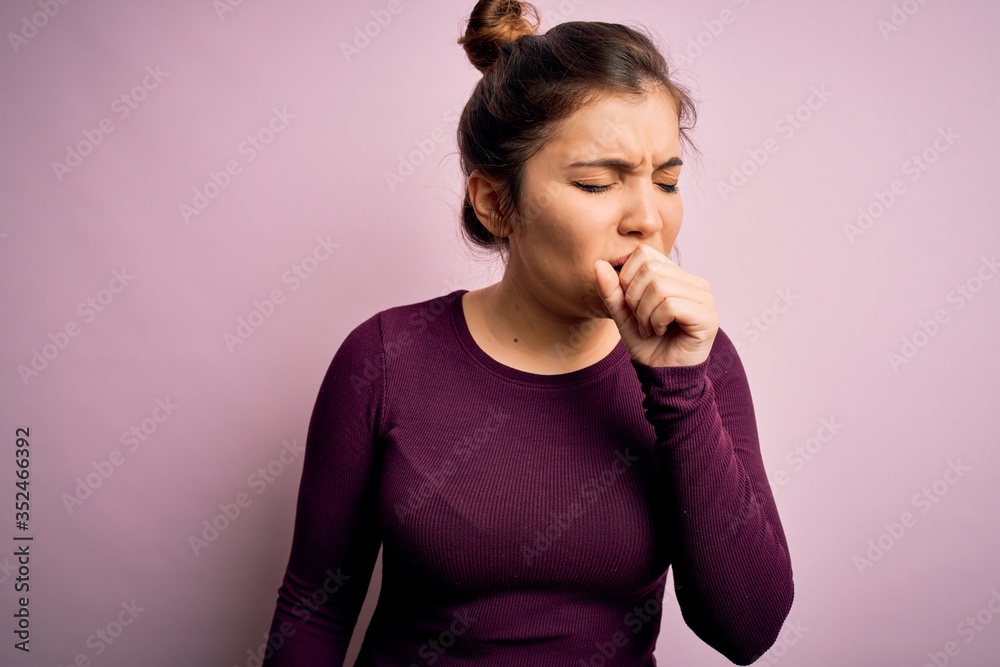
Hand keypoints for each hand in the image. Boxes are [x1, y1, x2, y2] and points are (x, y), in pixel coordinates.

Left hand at [594, 244, 718, 367]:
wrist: (662, 374)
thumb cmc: (647, 343)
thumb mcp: (622, 314)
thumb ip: (612, 290)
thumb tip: (598, 264)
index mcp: (678, 276)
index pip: (644, 253)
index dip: (627, 278)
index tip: (631, 304)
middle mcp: (695, 283)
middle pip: (650, 269)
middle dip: (634, 298)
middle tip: (640, 320)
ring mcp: (705, 298)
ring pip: (659, 287)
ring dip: (644, 314)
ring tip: (650, 328)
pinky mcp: (708, 316)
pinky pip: (670, 305)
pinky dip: (656, 321)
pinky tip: (660, 332)